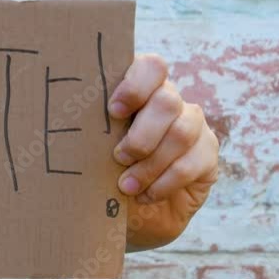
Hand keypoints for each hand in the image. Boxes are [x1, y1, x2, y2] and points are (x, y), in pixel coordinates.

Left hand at [108, 54, 219, 251]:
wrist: (129, 212)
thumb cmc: (103, 171)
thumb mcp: (92, 148)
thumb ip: (92, 128)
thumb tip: (70, 121)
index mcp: (139, 89)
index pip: (151, 67)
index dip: (135, 85)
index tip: (113, 111)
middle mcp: (170, 101)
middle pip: (167, 101)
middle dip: (141, 135)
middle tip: (118, 158)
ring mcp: (193, 125)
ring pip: (181, 133)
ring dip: (150, 164)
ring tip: (126, 185)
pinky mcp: (208, 154)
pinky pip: (193, 163)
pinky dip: (165, 183)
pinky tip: (146, 195)